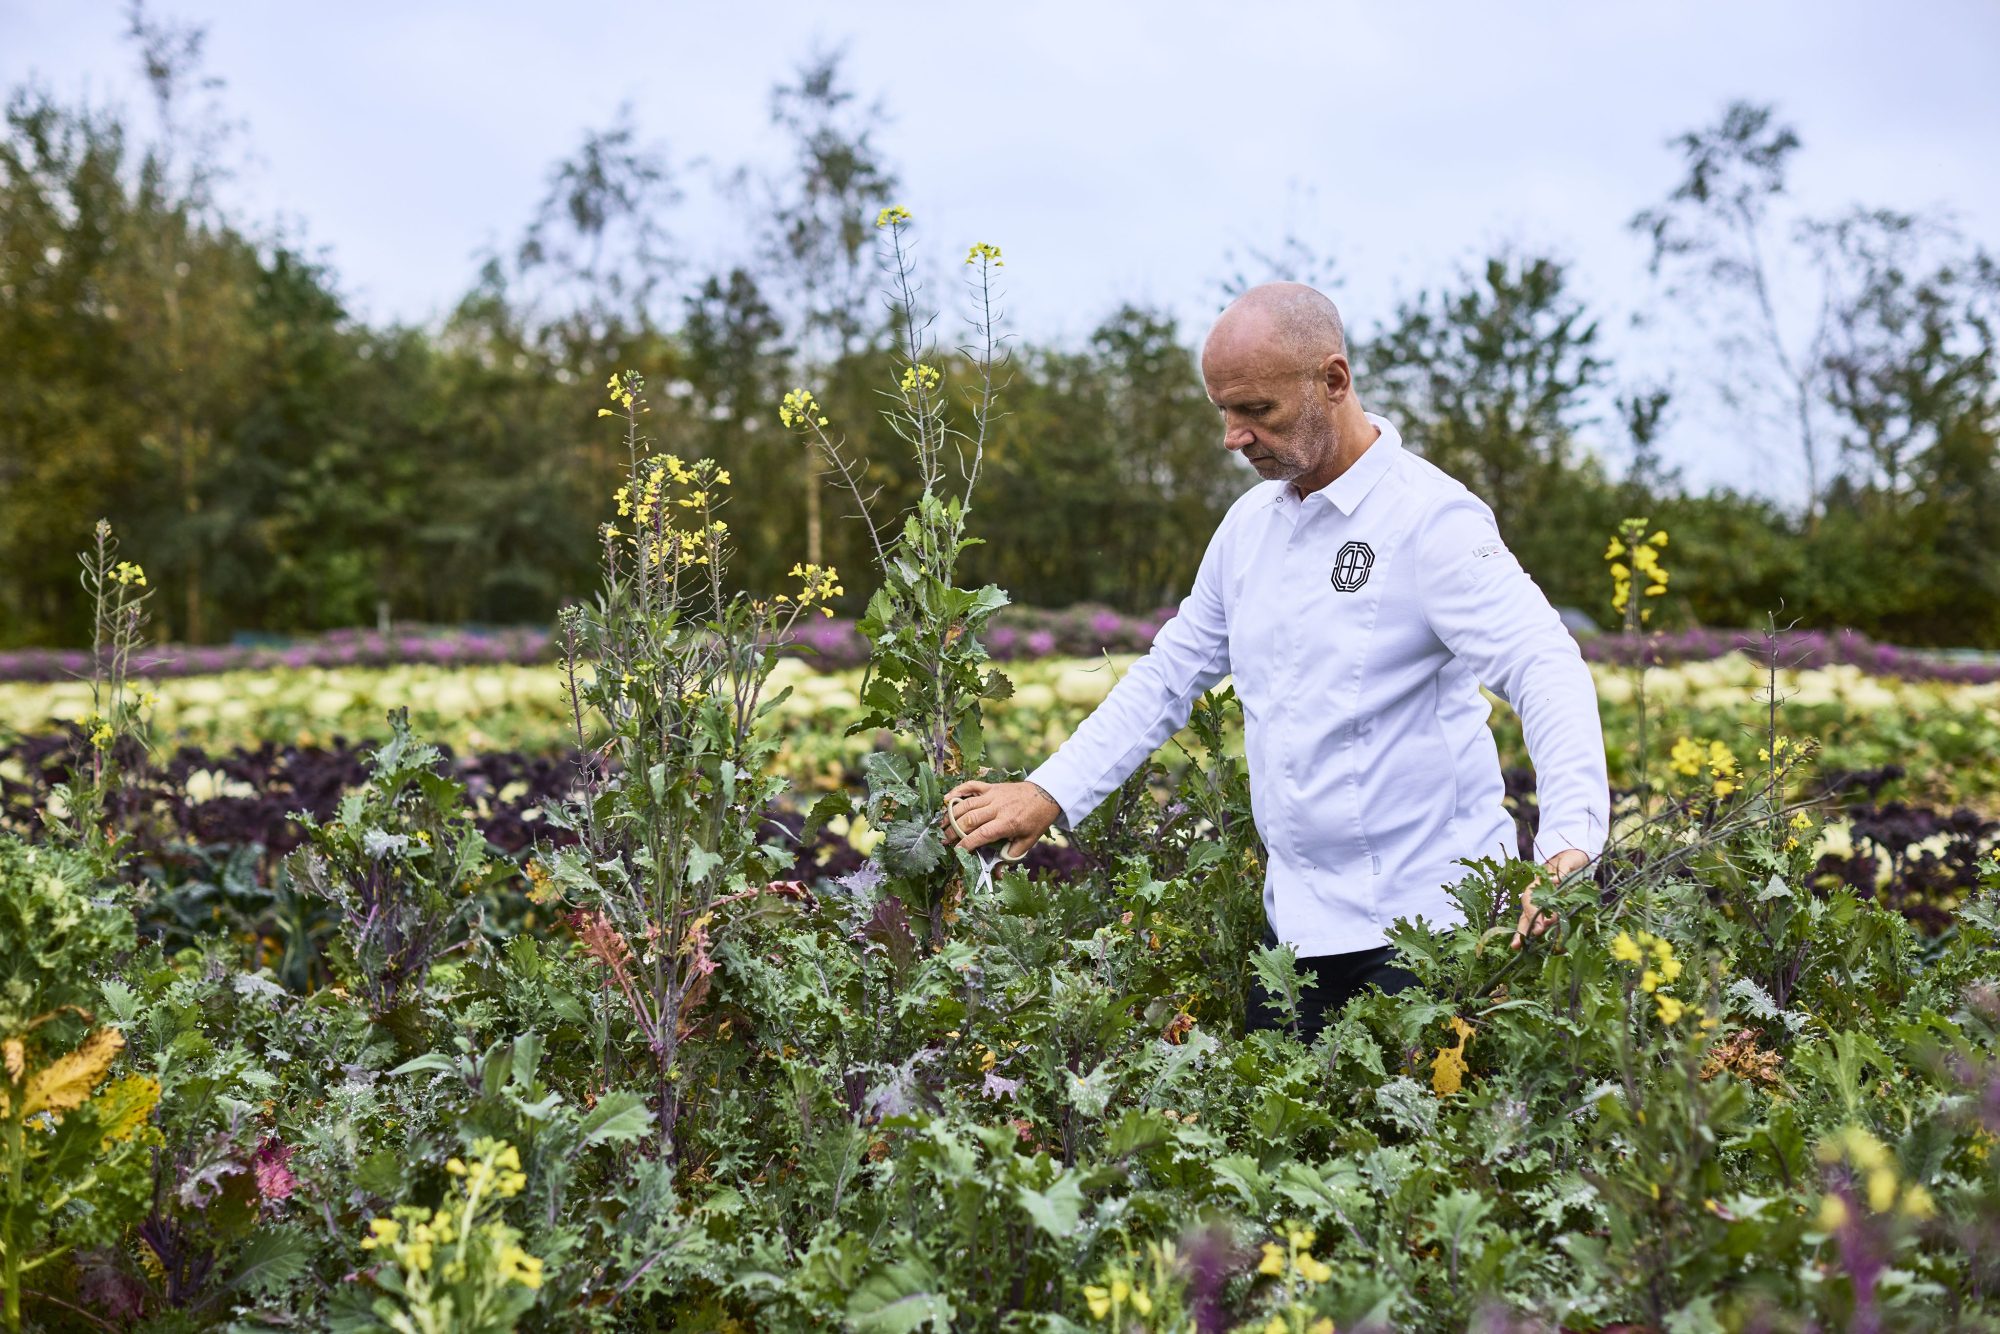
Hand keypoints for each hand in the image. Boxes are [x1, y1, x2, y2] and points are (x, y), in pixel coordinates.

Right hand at [938, 780, 1060, 858]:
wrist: (1045, 794)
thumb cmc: (1036, 820)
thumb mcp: (1028, 841)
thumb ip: (1010, 856)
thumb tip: (996, 874)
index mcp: (1007, 823)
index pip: (982, 834)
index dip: (967, 843)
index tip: (957, 851)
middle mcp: (998, 808)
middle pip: (970, 819)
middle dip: (954, 831)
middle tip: (944, 840)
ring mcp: (993, 795)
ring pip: (967, 804)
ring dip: (952, 815)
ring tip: (942, 826)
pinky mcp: (991, 787)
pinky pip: (971, 786)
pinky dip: (958, 791)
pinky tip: (947, 800)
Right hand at [1512, 848, 1588, 949]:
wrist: (1574, 859)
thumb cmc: (1569, 859)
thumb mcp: (1568, 861)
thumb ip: (1563, 870)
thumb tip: (1556, 880)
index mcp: (1537, 883)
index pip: (1529, 899)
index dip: (1533, 913)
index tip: (1540, 926)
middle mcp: (1535, 895)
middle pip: (1524, 913)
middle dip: (1521, 929)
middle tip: (1517, 944)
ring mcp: (1540, 903)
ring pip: (1528, 920)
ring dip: (1524, 934)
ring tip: (1517, 948)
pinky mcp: (1549, 910)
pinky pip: (1541, 923)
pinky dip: (1538, 934)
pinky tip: (1537, 946)